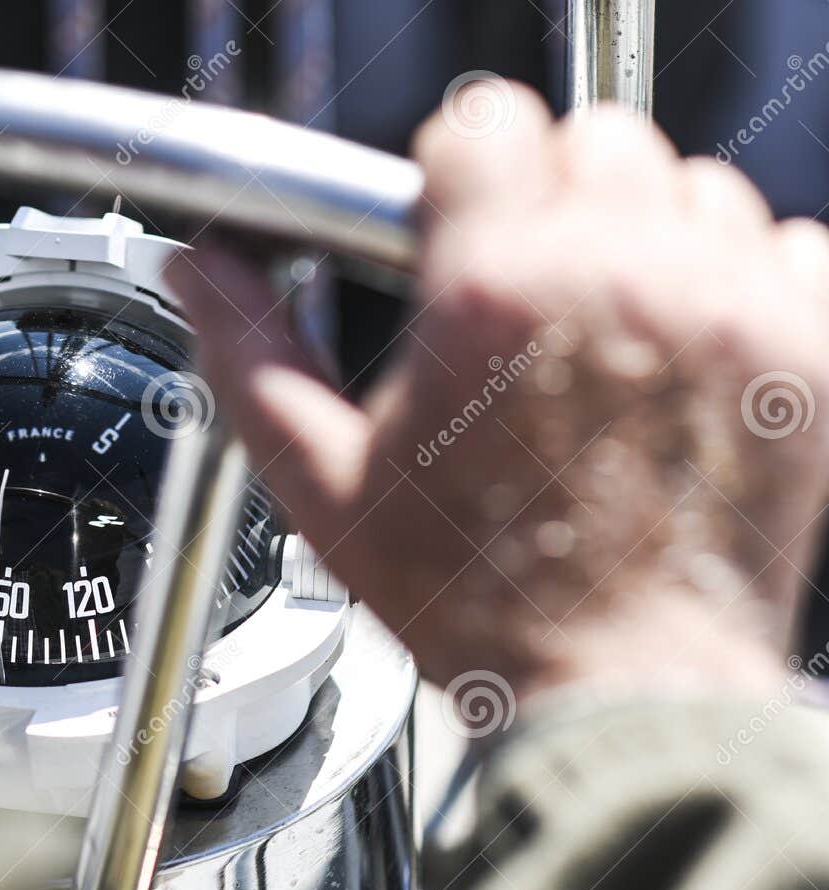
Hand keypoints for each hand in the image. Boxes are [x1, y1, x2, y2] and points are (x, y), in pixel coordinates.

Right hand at [166, 83, 828, 706]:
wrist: (619, 689)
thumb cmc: (473, 600)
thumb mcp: (327, 484)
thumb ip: (253, 356)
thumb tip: (198, 274)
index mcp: (491, 296)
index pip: (483, 123)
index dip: (454, 166)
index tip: (451, 217)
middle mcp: (619, 279)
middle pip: (591, 139)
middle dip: (547, 193)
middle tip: (519, 286)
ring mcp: (724, 311)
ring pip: (690, 182)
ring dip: (641, 230)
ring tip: (597, 326)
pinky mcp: (802, 352)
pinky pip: (785, 242)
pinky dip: (737, 275)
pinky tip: (681, 347)